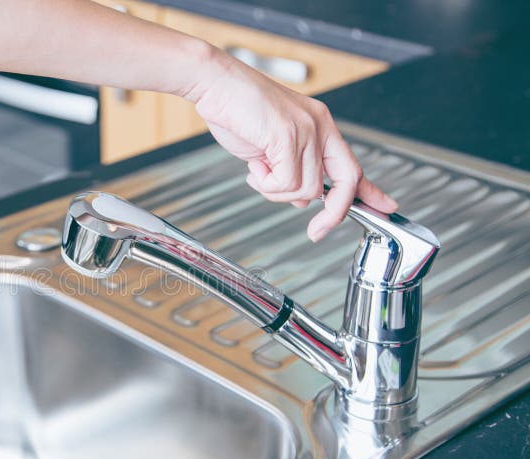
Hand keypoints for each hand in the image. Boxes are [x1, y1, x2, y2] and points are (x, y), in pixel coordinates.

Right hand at [186, 49, 397, 240]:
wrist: (215, 84)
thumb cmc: (236, 110)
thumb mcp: (270, 148)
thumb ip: (289, 170)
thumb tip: (299, 199)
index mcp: (319, 125)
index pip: (352, 164)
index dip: (370, 190)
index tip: (385, 207)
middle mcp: (319, 126)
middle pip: (345, 181)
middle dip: (334, 214)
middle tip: (316, 231)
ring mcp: (307, 130)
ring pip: (307, 189)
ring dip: (276, 191)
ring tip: (257, 170)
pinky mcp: (288, 136)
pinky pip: (285, 182)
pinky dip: (265, 183)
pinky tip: (253, 165)